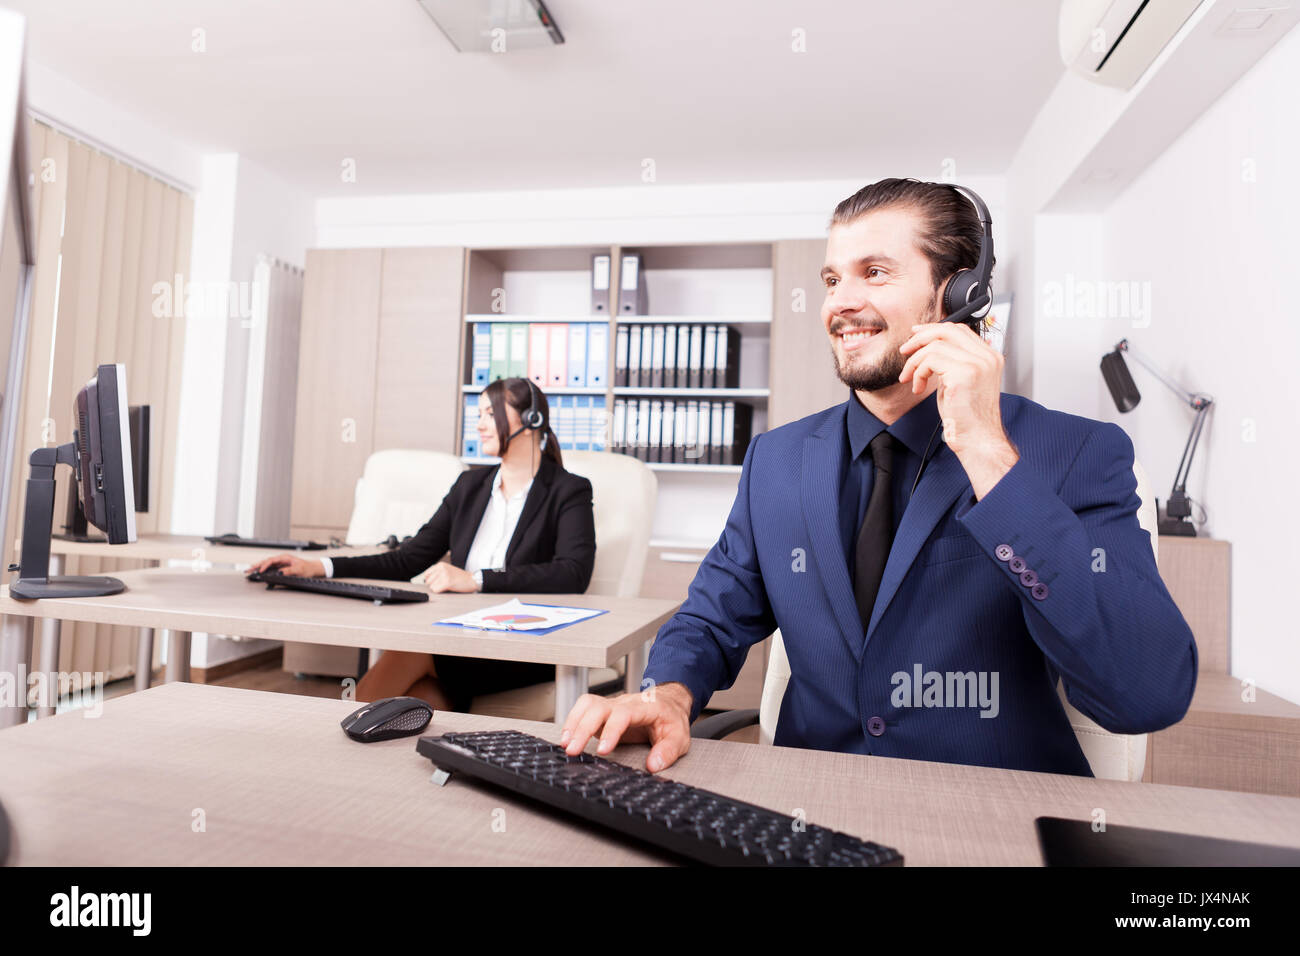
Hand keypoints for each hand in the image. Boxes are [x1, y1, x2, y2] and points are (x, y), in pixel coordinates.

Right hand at [246, 553, 324, 576]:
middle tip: (248, 569)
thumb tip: (280, 572)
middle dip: (257, 565)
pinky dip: (263, 570)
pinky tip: (258, 572)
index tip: (260, 570)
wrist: (313, 568)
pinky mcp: (281, 568)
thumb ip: (289, 570)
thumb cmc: (307, 568)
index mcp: (285, 557)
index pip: (271, 560)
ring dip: (258, 567)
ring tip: (249, 570)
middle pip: (266, 561)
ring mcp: (280, 563)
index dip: (265, 565)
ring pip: (267, 564)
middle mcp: (281, 559)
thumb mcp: (299, 569)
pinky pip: (270, 568)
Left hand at [422, 562, 478, 592]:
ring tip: (447, 585)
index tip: (438, 582)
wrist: (472, 580)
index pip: (426, 575)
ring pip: (432, 587)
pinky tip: (448, 588)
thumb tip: (426, 581)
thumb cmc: (460, 577)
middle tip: (444, 584)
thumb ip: (437, 573)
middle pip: (428, 581)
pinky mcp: (447, 582)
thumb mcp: (447, 570)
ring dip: (439, 588)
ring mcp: (444, 574)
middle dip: (435, 585)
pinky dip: (441, 591)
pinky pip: (436, 590)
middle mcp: (441, 568)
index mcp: (440, 565)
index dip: (432, 580)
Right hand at [560, 682, 693, 772]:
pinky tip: (567, 737)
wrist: (668, 704)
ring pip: (588, 704)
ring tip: (566, 744)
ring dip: (573, 722)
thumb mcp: (680, 737)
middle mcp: (625, 703)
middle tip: (573, 750)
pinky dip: (572, 721)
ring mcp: (612, 705)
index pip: (623, 714)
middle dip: (583, 728)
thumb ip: (668, 751)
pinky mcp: (603, 711)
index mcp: (645, 707)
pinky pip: (584, 709)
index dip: (611, 731)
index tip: (603, 751)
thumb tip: (654, 765)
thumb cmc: (671, 720)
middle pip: (598, 707)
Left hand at [898, 321, 1018, 498]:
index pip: (959, 330)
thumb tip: (929, 349)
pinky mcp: (964, 375)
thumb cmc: (968, 418)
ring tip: (911, 379)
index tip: (916, 335)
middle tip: (905, 351)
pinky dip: (918, 372)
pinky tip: (919, 387)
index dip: (934, 329)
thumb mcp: (960, 382)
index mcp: (989, 357)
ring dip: (915, 362)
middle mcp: (987, 357)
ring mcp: (977, 364)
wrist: (978, 440)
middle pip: (948, 330)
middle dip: (920, 338)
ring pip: (935, 346)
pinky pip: (930, 361)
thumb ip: (951, 363)